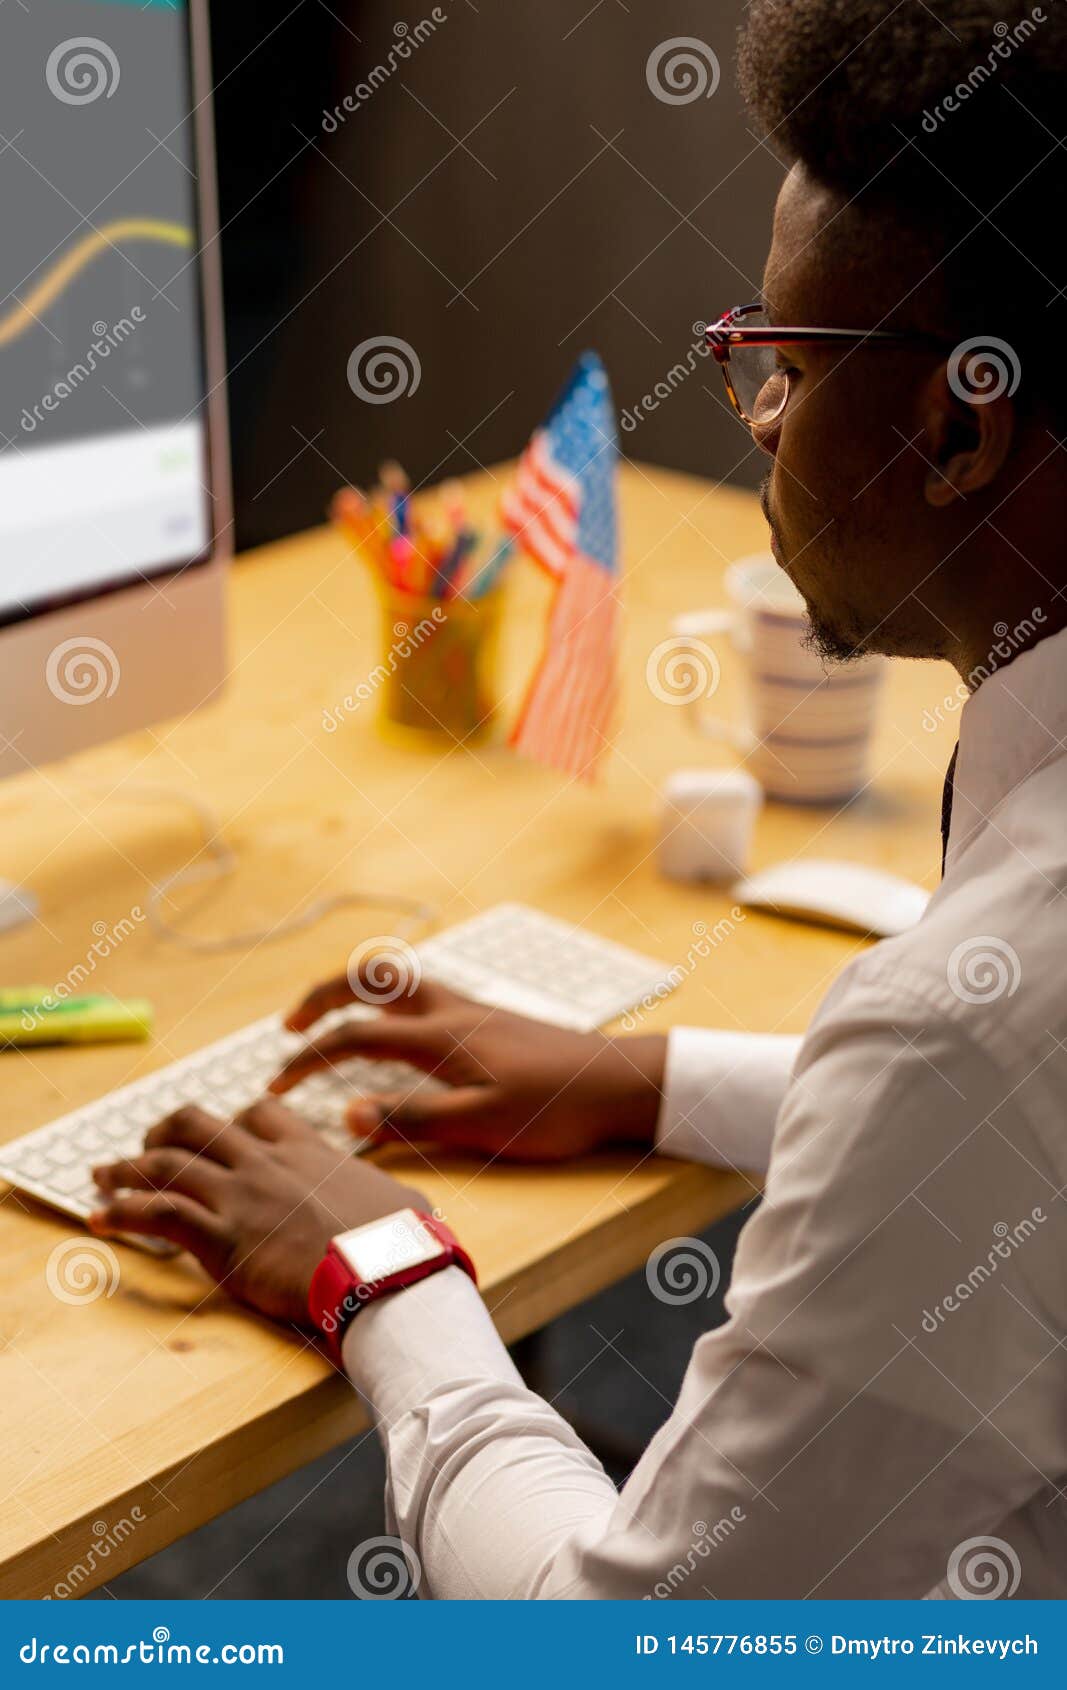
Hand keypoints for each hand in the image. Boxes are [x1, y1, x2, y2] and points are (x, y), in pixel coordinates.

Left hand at [88, 1099, 426, 1327]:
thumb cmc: (400, 1243)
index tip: (221, 1136)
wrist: (384, 1271)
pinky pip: (157, 1214)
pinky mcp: (222, 1238)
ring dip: (126, 1169)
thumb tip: (407, 1208)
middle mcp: (265, 1163)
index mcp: (307, 1150)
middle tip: (147, 1146)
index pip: (257, 1115)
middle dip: (164, 1131)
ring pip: (165, 1164)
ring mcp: (240, 1197)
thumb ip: (386, 1194)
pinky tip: (99, 1219)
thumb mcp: (401, 1200)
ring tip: (103, 1176)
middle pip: (196, 1125)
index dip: (233, 1123)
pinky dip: (121, 1213)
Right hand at [269, 965, 666, 1161]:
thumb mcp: (483, 1125)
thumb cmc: (556, 1108)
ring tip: (331, 1018)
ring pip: (398, 978)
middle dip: (320, 997)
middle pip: (369, 979)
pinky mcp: (488, 1017)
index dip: (307, 1060)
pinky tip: (397, 1030)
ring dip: (355, 990)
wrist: (619, 1083)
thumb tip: (345, 1115)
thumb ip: (414, 1120)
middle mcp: (450, 1010)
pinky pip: (422, 991)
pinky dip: (389, 998)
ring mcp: (470, 1008)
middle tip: (289, 1028)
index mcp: (441, 1036)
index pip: (354, 1035)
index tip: (275, 1089)